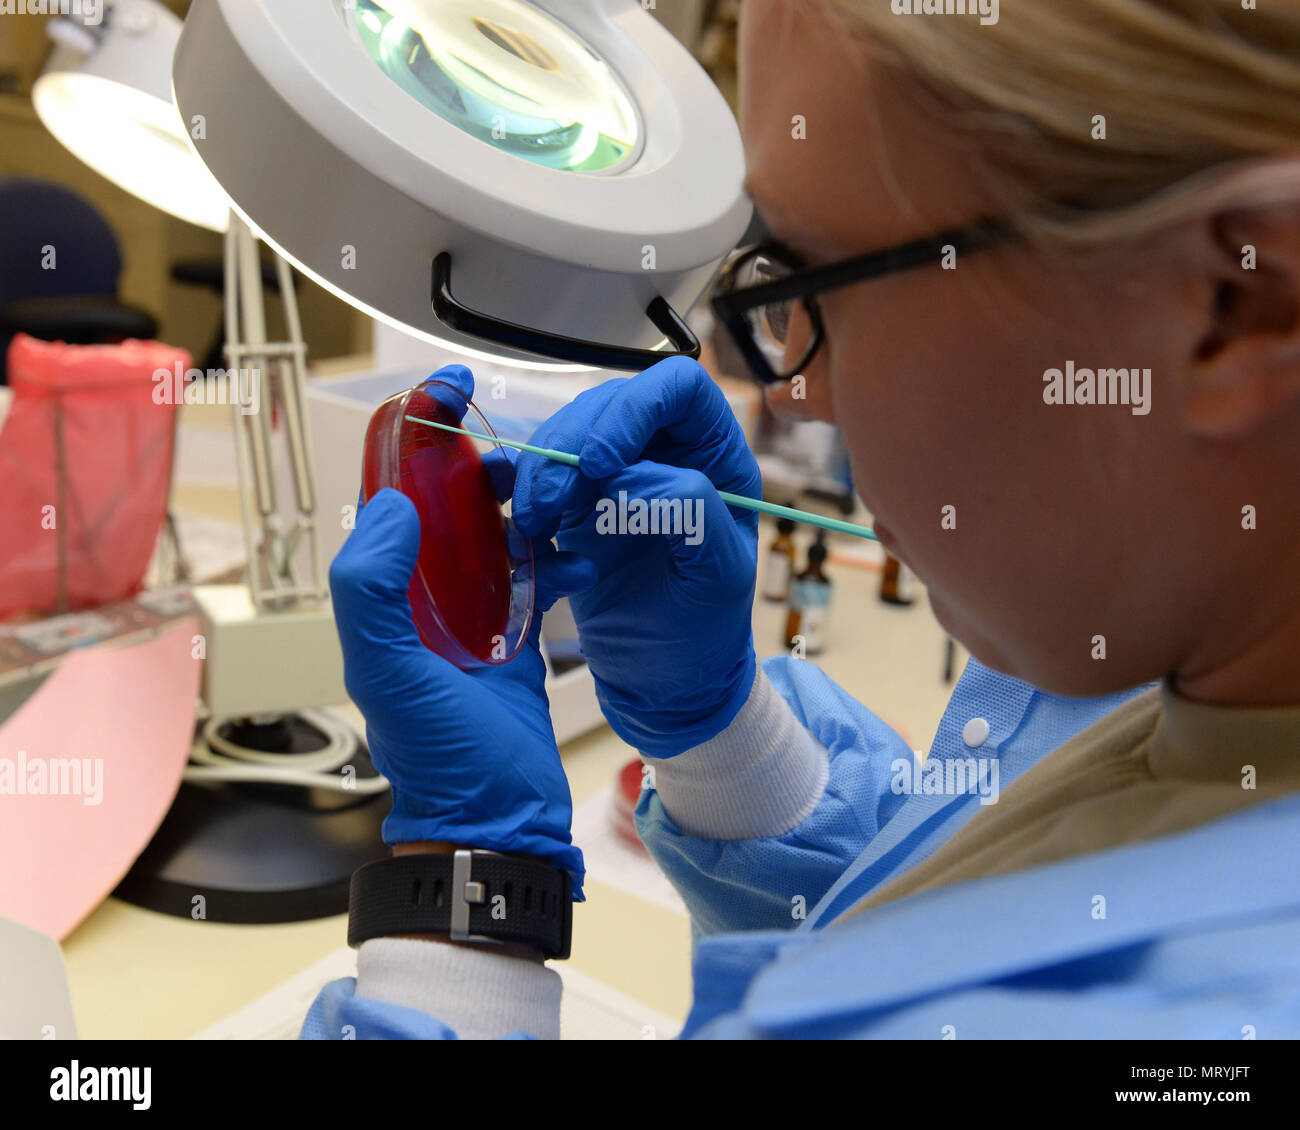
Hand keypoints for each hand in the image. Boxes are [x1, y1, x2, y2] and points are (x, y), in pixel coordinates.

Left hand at [330, 368, 594, 888]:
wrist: (500, 823)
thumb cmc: (441, 760)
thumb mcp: (387, 675)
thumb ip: (373, 591)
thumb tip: (394, 506)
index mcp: (386, 601)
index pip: (390, 500)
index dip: (411, 441)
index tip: (442, 392)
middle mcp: (424, 601)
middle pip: (444, 508)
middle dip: (474, 463)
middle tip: (517, 439)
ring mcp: (471, 615)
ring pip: (491, 533)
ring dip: (521, 502)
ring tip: (557, 481)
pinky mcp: (516, 634)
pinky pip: (530, 573)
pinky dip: (552, 550)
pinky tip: (578, 539)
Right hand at [512, 357, 760, 758]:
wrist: (663, 684)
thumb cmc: (705, 632)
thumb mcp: (717, 572)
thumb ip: (690, 511)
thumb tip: (629, 478)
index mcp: (713, 455)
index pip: (678, 388)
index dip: (633, 409)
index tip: (601, 464)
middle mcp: (660, 454)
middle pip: (604, 406)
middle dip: (567, 450)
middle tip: (547, 507)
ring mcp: (609, 480)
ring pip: (560, 440)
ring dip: (535, 479)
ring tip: (533, 531)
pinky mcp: (567, 511)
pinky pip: (529, 483)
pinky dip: (513, 506)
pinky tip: (527, 547)